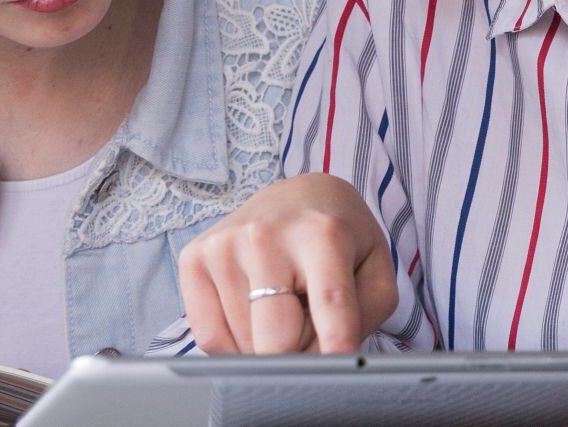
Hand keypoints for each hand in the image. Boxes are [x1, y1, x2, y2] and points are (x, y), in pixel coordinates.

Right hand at [176, 172, 398, 354]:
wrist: (296, 197)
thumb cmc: (339, 241)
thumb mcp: (375, 270)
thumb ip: (358, 318)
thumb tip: (318, 363)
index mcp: (322, 234)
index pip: (329, 303)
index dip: (335, 344)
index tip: (337, 370)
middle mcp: (265, 236)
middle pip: (276, 340)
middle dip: (298, 351)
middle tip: (308, 321)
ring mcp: (223, 246)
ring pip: (243, 346)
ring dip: (268, 342)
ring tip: (281, 302)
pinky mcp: (192, 258)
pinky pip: (210, 339)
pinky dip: (235, 342)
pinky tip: (253, 311)